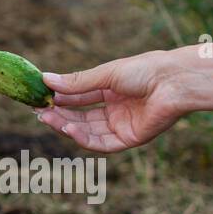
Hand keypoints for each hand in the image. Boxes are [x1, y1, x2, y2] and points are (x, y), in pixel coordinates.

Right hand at [36, 52, 187, 152]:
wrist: (173, 81)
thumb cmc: (145, 70)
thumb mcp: (105, 75)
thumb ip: (77, 82)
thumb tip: (46, 79)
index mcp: (111, 91)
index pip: (79, 98)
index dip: (59, 99)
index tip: (39, 97)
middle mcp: (115, 110)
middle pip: (81, 116)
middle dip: (59, 114)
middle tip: (38, 111)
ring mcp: (122, 125)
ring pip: (88, 131)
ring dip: (67, 126)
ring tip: (48, 118)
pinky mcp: (130, 138)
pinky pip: (103, 143)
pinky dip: (84, 138)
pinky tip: (70, 128)